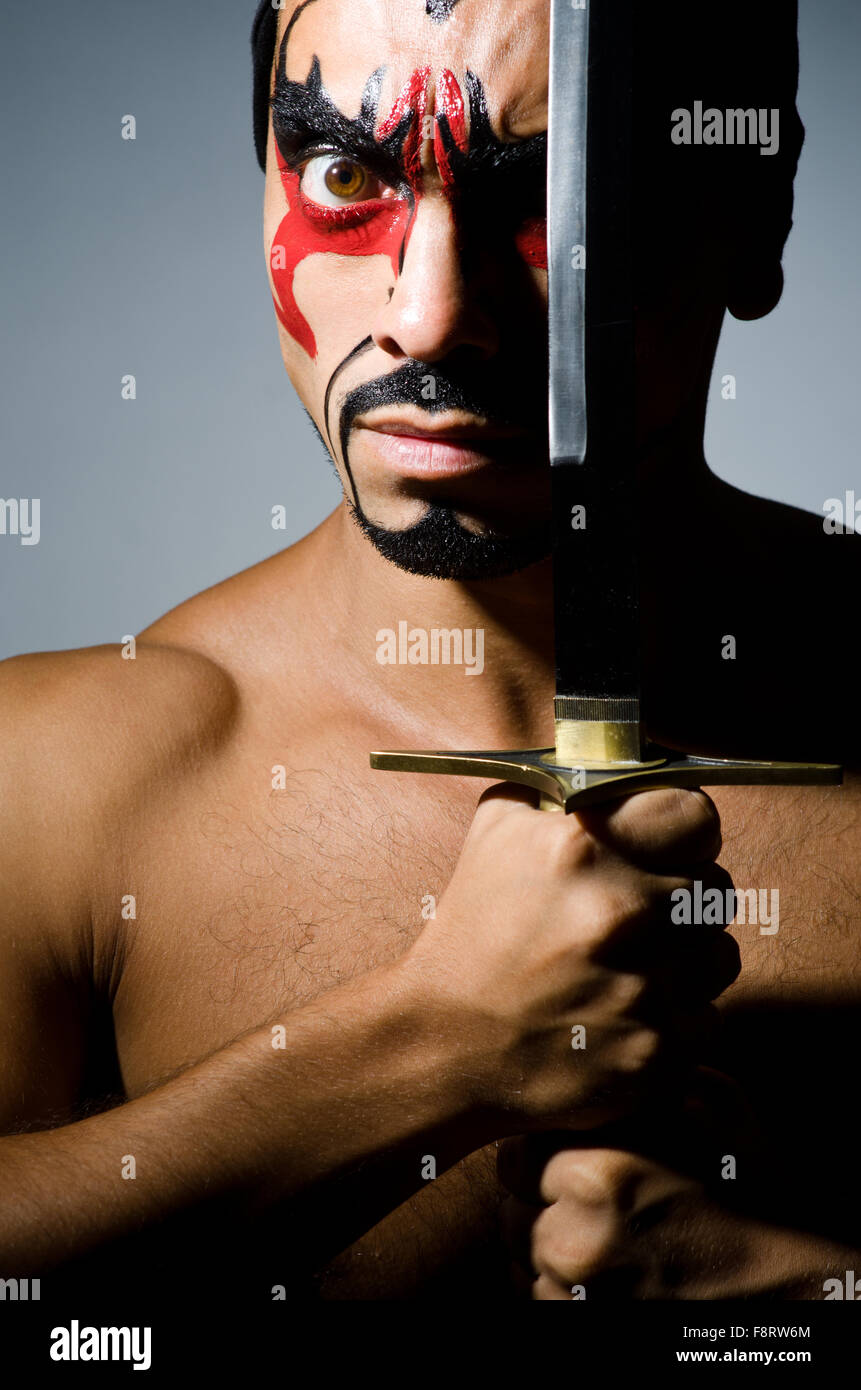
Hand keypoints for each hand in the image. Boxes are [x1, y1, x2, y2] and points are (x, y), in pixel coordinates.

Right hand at [404, 784, 739, 1132]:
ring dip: (687, 956)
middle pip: (714, 884)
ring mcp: (643, 987)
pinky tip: (625, 1009)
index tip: (668, 844)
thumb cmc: (475, 933)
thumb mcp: (497, 832)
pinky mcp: (657, 1051)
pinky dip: (676, 1015)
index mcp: (583, 849)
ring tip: (631, 963)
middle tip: (638, 911)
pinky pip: (709, 1015)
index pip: (696, 815)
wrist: (448, 1044)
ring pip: (720, 950)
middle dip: (680, 895)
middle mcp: (621, 913)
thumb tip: (621, 768)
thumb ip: (563, 788)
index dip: (684, 828)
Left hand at [498, 1070, 852, 1299]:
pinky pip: (542, 1303)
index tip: (568, 1161)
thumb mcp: (709, 1106)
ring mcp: (581, 1291)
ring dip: (554, 1252)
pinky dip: (564, 1293)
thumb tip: (594, 1052)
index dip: (542, 1160)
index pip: (514, 1157)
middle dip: (545, 1207)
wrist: (786, 1281)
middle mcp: (580, 1234)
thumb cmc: (748, 1189)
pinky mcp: (582, 1328)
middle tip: (591, 1205)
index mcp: (600, 1169)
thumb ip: (643, 1079)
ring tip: (608, 1241)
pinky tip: (610, 1277)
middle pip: (513, 1213)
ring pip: (528, 1262)